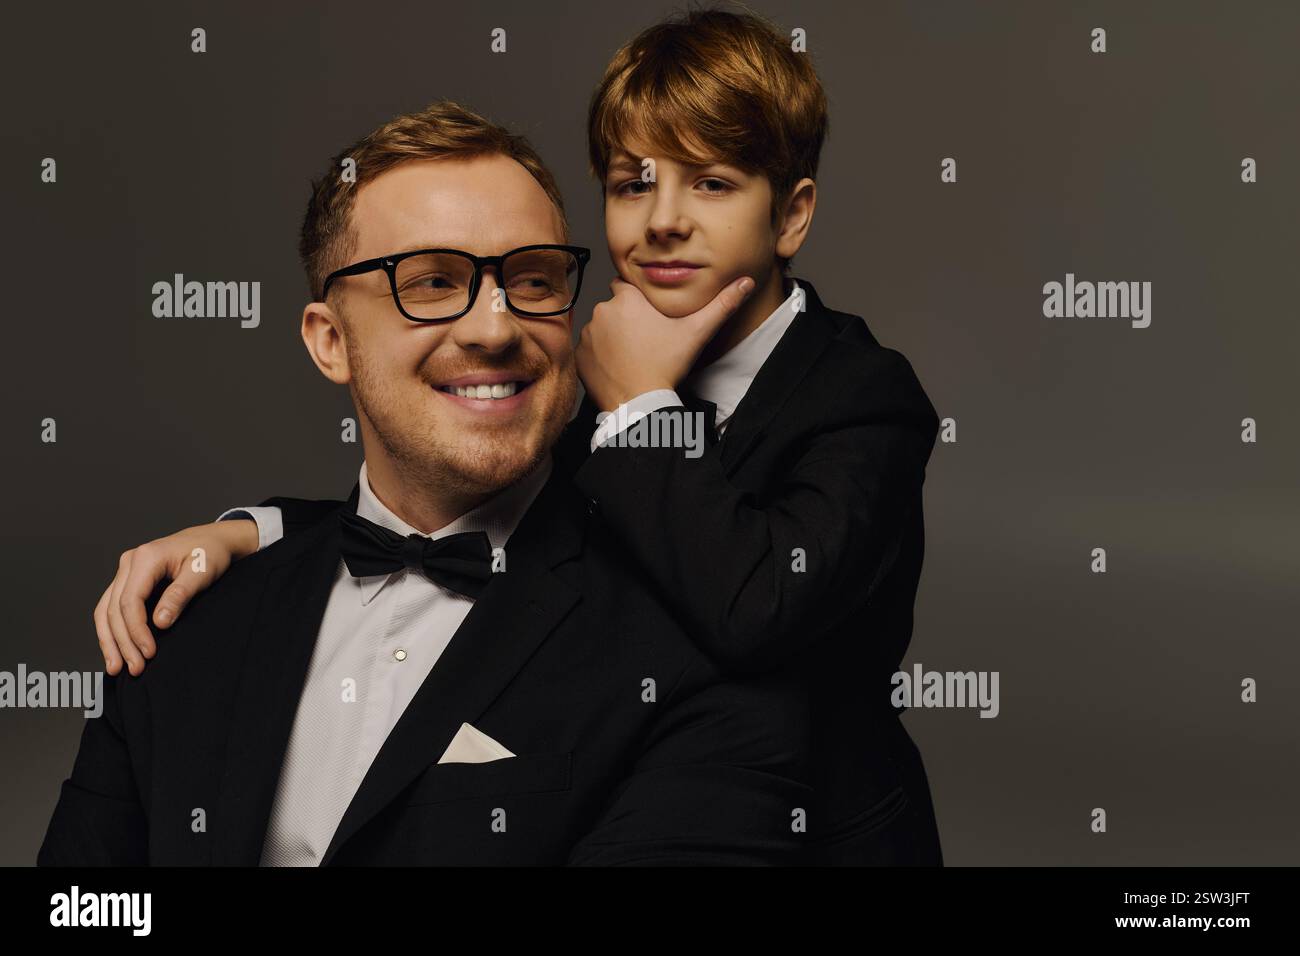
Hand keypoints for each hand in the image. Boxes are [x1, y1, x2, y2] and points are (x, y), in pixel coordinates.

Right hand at [93, 520, 258, 675]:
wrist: (211, 540)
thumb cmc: (210, 553)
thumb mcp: (202, 572)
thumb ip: (180, 596)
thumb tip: (160, 623)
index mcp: (146, 558)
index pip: (130, 601)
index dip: (136, 631)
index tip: (148, 653)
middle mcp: (129, 562)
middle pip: (114, 608)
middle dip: (122, 642)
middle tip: (135, 668)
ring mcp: (126, 571)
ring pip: (106, 610)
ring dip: (110, 640)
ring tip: (117, 667)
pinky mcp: (128, 580)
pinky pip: (111, 607)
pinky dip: (112, 630)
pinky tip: (116, 651)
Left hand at [576, 276, 754, 410]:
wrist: (638, 403)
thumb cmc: (666, 366)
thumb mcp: (696, 333)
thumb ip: (722, 305)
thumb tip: (746, 283)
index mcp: (627, 299)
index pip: (627, 285)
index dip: (639, 300)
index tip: (649, 316)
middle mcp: (602, 311)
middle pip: (615, 307)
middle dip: (626, 318)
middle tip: (645, 339)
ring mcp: (587, 333)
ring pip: (602, 327)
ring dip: (612, 336)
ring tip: (632, 354)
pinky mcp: (580, 354)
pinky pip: (590, 347)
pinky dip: (601, 354)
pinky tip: (619, 365)